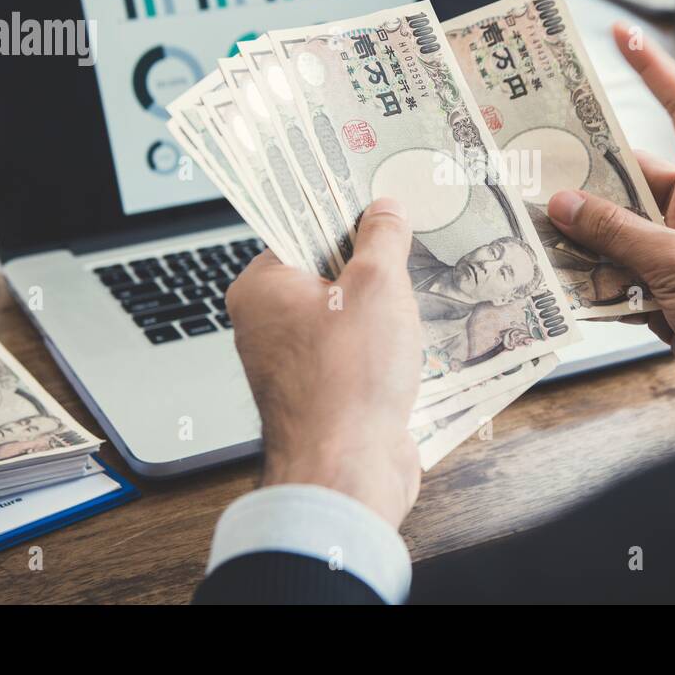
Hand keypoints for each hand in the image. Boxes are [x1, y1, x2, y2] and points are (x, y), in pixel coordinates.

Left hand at [226, 198, 422, 528]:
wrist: (347, 471)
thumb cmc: (348, 381)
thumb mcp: (378, 285)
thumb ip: (383, 238)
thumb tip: (386, 210)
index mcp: (261, 289)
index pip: (303, 230)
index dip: (347, 215)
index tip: (381, 203)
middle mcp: (267, 325)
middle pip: (327, 272)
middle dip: (372, 268)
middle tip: (407, 254)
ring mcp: (293, 364)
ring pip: (347, 316)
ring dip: (383, 312)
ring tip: (412, 307)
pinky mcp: (322, 395)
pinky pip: (356, 355)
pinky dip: (383, 349)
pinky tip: (411, 348)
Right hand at [547, 23, 674, 416]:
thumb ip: (617, 234)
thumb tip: (561, 203)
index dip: (654, 68)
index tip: (620, 34)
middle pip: (632, 177)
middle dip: (585, 175)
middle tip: (532, 158)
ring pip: (618, 230)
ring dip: (581, 235)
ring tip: (529, 226)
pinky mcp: (669, 293)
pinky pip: (619, 273)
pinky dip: (591, 278)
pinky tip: (555, 281)